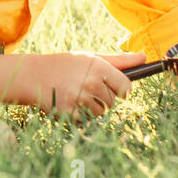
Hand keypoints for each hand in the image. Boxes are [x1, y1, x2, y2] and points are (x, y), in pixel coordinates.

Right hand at [28, 51, 146, 117]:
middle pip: (113, 102)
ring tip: (78, 95)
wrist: (33, 75)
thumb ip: (119, 60)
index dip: (123, 90)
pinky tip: (71, 103)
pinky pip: (86, 120)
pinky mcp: (69, 113)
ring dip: (93, 108)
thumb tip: (144, 57)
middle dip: (105, 98)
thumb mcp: (90, 57)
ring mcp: (79, 99)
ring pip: (101, 113)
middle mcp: (90, 83)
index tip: (118, 89)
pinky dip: (81, 115)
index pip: (126, 87)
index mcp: (98, 67)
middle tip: (88, 88)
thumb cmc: (65, 64)